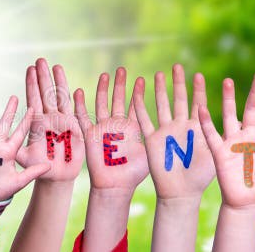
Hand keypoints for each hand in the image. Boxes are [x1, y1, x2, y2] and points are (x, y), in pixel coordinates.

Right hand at [0, 97, 49, 201]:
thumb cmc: (2, 192)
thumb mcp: (19, 182)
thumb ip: (33, 172)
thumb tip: (50, 166)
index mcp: (10, 152)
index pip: (20, 133)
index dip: (26, 121)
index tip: (33, 108)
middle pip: (4, 125)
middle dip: (9, 111)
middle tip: (14, 97)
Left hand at [16, 58, 83, 181]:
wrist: (56, 176)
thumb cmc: (38, 167)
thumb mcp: (25, 159)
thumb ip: (17, 152)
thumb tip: (2, 148)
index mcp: (37, 123)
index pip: (34, 99)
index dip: (32, 84)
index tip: (29, 69)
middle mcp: (50, 119)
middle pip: (47, 94)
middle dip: (44, 77)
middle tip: (40, 60)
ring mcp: (63, 123)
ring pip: (62, 99)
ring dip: (60, 83)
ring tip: (57, 66)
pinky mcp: (76, 131)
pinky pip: (77, 115)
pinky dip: (78, 104)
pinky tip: (79, 91)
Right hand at [73, 67, 147, 191]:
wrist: (116, 186)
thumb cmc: (135, 173)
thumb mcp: (151, 149)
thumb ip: (159, 133)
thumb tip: (175, 122)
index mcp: (132, 128)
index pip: (135, 104)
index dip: (137, 91)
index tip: (142, 77)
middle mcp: (116, 125)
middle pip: (117, 99)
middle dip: (120, 84)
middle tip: (122, 69)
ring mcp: (102, 129)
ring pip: (101, 104)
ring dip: (103, 90)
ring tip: (105, 75)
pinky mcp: (90, 136)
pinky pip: (83, 118)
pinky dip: (80, 105)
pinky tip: (79, 91)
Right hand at [134, 64, 214, 198]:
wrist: (181, 191)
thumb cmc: (201, 176)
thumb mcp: (216, 151)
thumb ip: (222, 134)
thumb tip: (240, 119)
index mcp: (196, 127)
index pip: (197, 102)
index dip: (197, 89)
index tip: (198, 74)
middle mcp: (179, 126)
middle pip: (178, 99)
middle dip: (177, 83)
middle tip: (177, 66)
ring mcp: (165, 131)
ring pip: (161, 105)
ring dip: (159, 90)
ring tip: (158, 74)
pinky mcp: (151, 139)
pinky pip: (144, 119)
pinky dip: (140, 105)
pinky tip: (137, 91)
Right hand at [198, 72, 254, 207]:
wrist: (247, 202)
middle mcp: (249, 135)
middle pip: (251, 109)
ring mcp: (233, 141)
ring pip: (230, 115)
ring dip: (229, 99)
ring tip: (227, 81)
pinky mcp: (220, 151)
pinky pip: (211, 134)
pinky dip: (206, 122)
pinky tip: (202, 109)